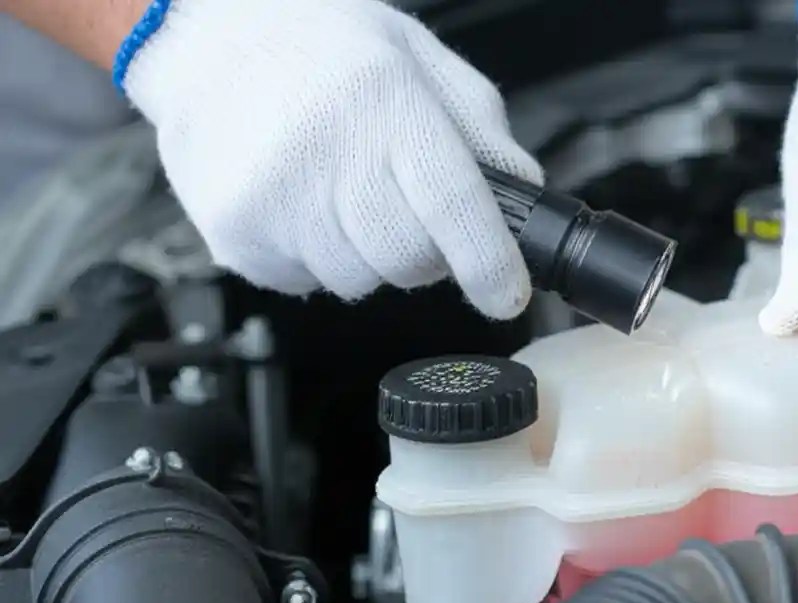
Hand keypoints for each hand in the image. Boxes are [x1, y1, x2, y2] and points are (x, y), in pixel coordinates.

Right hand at [120, 0, 538, 317]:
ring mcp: (272, 199)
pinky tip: (303, 206)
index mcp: (382, 100)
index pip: (452, 204)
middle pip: (409, 259)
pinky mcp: (235, 232)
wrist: (204, 40)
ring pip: (359, 280)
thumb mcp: (416, 57)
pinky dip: (317, 259)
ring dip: (368, 256)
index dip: (489, 263)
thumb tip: (522, 191)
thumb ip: (478, 125)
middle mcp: (324, 151)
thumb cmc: (318, 45)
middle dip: (425, 251)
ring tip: (343, 196)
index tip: (506, 294)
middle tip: (405, 208)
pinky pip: (306, 283)